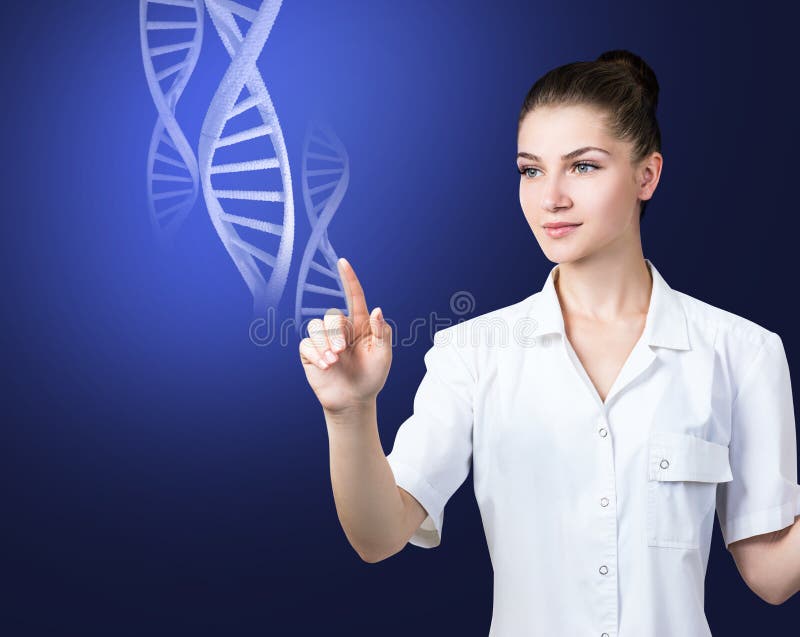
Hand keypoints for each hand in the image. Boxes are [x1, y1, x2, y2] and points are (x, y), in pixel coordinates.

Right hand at [299, 257, 391, 414]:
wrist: (354, 401)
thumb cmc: (372, 377)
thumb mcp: (383, 356)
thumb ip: (382, 332)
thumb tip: (378, 310)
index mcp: (360, 326)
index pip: (354, 298)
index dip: (348, 279)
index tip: (343, 262)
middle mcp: (341, 330)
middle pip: (331, 316)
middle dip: (335, 332)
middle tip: (341, 352)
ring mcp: (324, 341)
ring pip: (316, 327)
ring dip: (324, 344)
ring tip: (333, 362)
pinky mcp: (310, 353)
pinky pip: (305, 344)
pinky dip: (315, 354)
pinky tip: (325, 367)